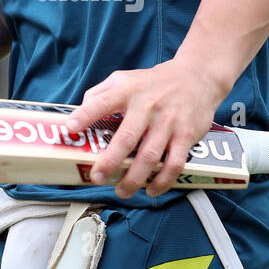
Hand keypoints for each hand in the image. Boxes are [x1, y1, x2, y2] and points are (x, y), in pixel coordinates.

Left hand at [64, 59, 224, 198]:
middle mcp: (148, 106)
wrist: (197, 77)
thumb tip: (79, 113)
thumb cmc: (154, 82)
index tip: (70, 129)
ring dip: (134, 178)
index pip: (102, 102)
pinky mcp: (186, 135)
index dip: (85, 115)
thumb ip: (101, 93)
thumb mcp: (125, 78)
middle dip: (110, 161)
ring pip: (150, 156)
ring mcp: (168, 122)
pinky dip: (162, 181)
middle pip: (127, 138)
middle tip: (97, 177)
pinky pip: (174, 163)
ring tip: (122, 190)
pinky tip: (151, 189)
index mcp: (128, 90)